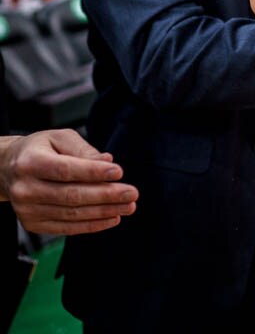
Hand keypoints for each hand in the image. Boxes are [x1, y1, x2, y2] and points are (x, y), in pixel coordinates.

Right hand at [0, 129, 138, 234]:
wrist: (9, 168)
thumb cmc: (40, 149)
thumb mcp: (60, 138)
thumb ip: (84, 150)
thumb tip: (107, 160)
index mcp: (30, 162)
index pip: (66, 170)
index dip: (93, 172)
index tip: (119, 172)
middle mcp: (25, 189)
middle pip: (71, 195)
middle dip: (106, 195)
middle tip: (132, 193)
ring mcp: (27, 210)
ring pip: (71, 214)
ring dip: (103, 212)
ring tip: (128, 207)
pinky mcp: (32, 224)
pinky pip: (65, 228)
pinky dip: (91, 225)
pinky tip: (111, 218)